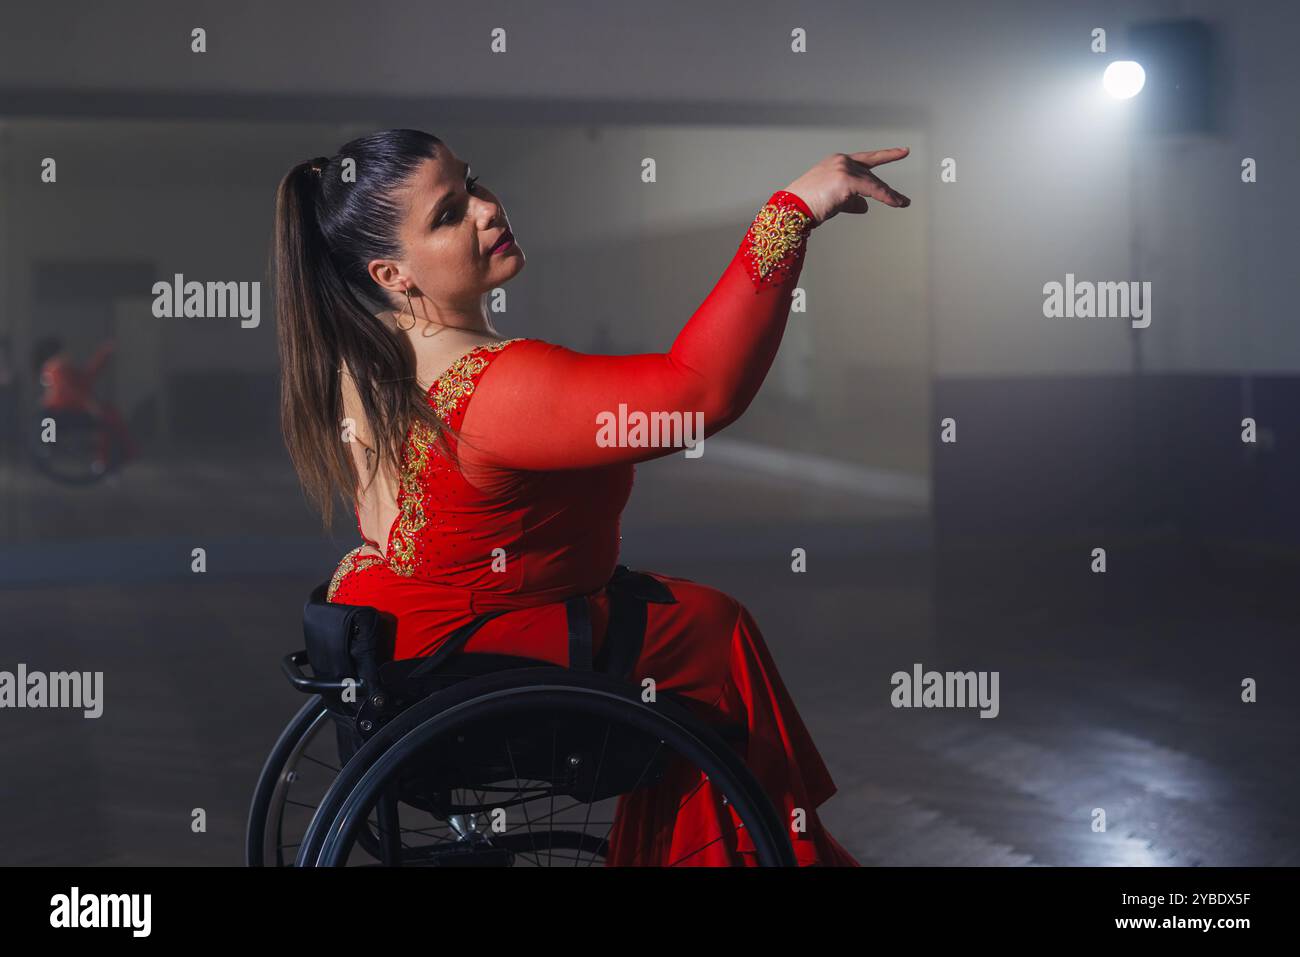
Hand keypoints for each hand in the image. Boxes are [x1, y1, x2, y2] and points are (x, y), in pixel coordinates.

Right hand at [783, 148, 911, 225]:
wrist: (793, 209)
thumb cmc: (808, 206)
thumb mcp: (834, 199)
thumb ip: (851, 200)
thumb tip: (865, 206)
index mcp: (837, 161)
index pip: (866, 158)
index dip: (886, 155)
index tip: (903, 151)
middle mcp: (842, 161)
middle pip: (871, 175)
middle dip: (885, 190)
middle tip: (902, 200)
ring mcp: (844, 169)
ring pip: (873, 183)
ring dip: (889, 195)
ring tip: (902, 203)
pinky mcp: (847, 180)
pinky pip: (873, 190)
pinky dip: (886, 197)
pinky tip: (896, 203)